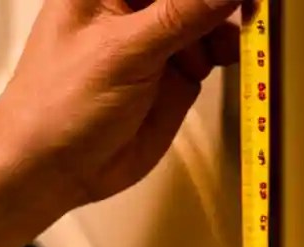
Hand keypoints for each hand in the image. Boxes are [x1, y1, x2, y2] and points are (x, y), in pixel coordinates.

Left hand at [0, 0, 241, 213]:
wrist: (51, 172)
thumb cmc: (58, 105)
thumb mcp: (124, 50)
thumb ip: (182, 13)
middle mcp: (131, 5)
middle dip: (222, 1)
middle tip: (252, 7)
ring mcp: (157, 39)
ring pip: (210, 14)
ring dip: (232, 20)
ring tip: (249, 30)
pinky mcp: (175, 75)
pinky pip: (214, 51)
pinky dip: (233, 49)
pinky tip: (242, 52)